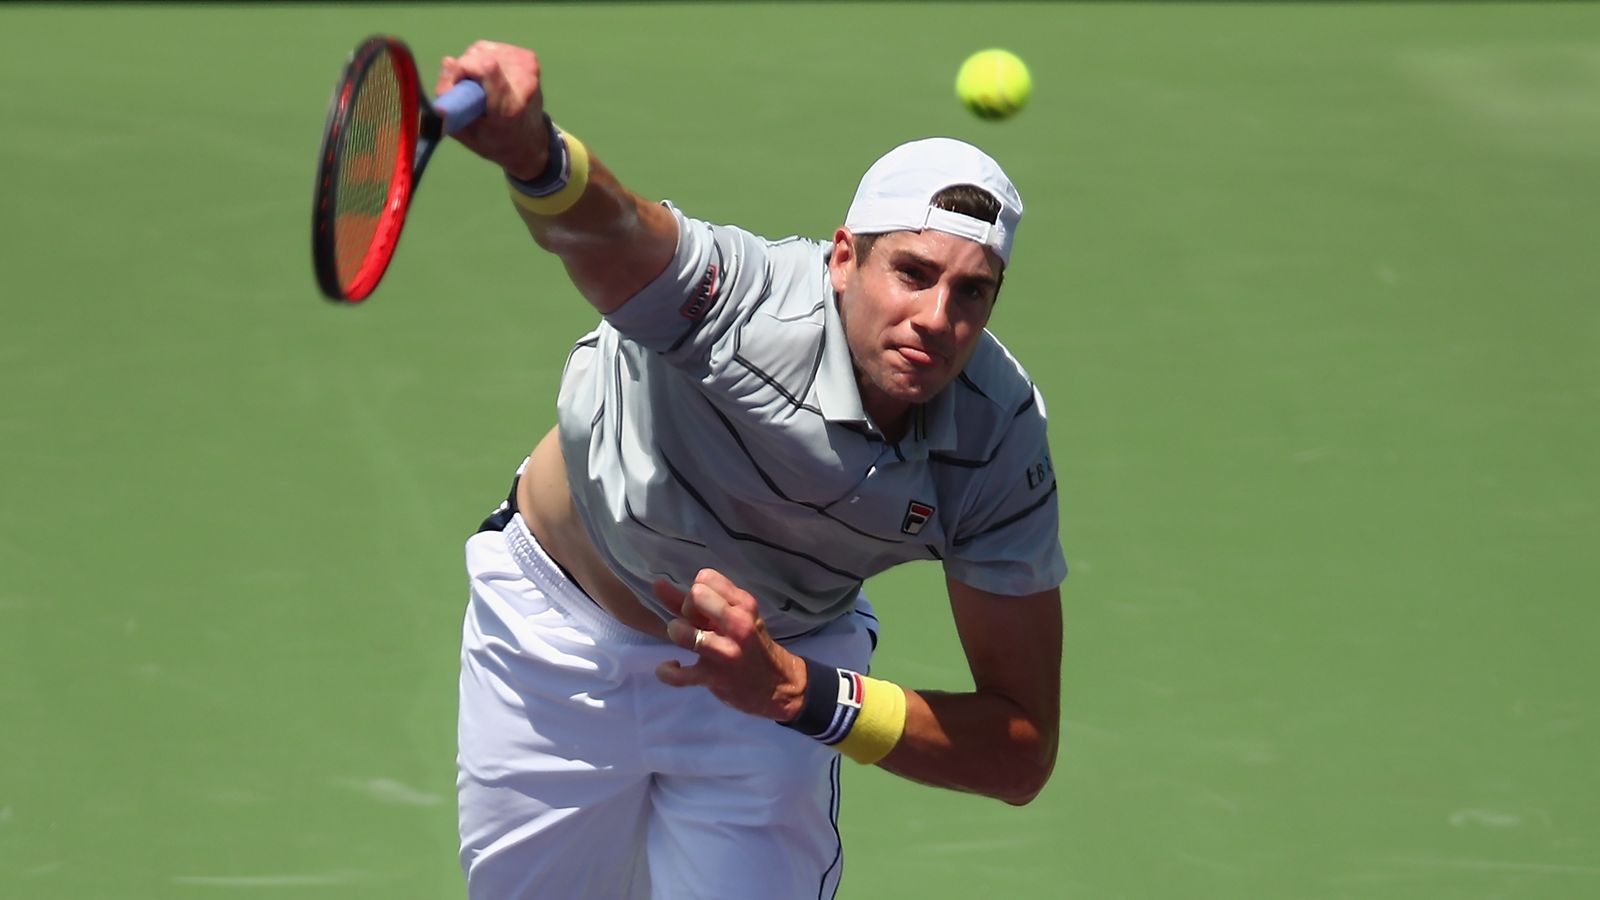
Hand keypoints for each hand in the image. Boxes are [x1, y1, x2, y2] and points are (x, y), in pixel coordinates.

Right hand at [436, 41, 549, 180]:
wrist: (529, 142)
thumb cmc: (493, 140)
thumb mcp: (465, 133)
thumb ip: (451, 101)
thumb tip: (447, 61)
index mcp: (509, 108)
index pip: (488, 69)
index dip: (462, 69)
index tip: (453, 85)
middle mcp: (524, 85)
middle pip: (478, 56)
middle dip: (463, 69)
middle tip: (465, 90)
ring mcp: (528, 69)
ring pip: (482, 49)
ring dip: (472, 64)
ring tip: (478, 86)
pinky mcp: (529, 58)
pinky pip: (491, 48)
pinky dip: (483, 59)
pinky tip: (488, 78)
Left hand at [654, 569, 807, 721]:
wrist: (777, 685)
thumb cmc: (751, 645)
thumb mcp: (733, 617)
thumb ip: (694, 602)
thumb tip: (657, 584)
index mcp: (743, 604)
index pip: (705, 577)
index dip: (696, 592)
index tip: (702, 609)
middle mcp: (738, 623)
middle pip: (695, 596)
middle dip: (687, 609)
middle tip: (694, 625)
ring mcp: (726, 652)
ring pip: (684, 632)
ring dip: (677, 633)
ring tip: (684, 642)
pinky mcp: (715, 678)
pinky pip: (679, 675)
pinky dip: (667, 671)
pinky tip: (672, 666)